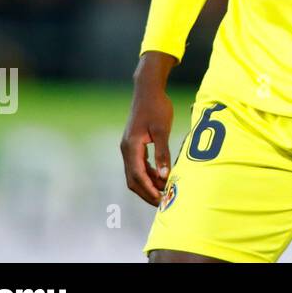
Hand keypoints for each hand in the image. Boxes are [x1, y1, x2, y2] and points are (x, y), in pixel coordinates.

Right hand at [120, 52, 176, 206]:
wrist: (148, 90)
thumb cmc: (157, 107)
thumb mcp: (162, 130)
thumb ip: (162, 153)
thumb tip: (164, 176)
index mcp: (131, 147)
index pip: (138, 176)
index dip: (149, 190)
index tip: (161, 200)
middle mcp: (126, 150)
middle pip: (133, 180)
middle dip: (146, 192)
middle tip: (162, 202)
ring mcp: (128, 147)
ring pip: (135, 174)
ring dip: (148, 184)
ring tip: (164, 191)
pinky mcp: (133, 145)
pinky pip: (138, 165)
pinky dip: (148, 174)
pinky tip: (161, 177)